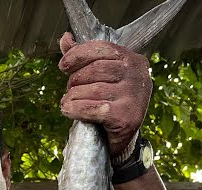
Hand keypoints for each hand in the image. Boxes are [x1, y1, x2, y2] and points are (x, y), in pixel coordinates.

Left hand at [57, 32, 151, 157]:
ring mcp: (134, 96)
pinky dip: (76, 109)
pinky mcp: (127, 117)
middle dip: (75, 81)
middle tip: (71, 91)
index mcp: (133, 59)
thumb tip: (65, 38)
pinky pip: (93, 108)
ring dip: (72, 97)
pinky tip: (69, 111)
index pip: (101, 48)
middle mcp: (137, 75)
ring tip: (68, 102)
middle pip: (94, 69)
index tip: (63, 66)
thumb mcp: (99, 76)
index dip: (77, 55)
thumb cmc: (110, 102)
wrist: (123, 139)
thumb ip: (83, 57)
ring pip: (91, 90)